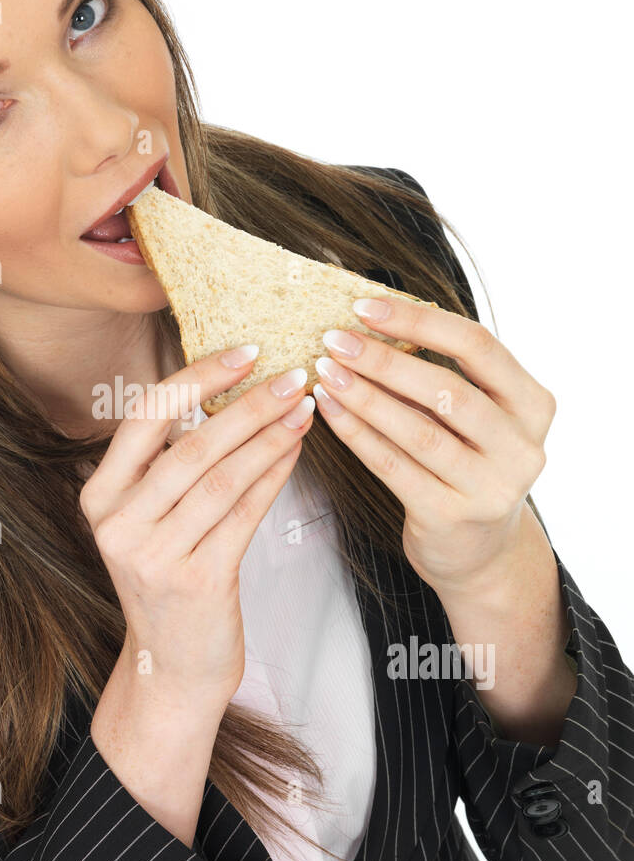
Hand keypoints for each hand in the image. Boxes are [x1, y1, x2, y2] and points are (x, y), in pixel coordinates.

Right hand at [79, 346, 314, 711]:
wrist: (172, 668)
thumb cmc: (170, 579)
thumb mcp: (149, 519)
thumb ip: (169, 464)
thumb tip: (228, 390)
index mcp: (100, 495)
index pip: (144, 416)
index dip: (196, 377)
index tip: (244, 351)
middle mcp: (118, 523)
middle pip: (191, 445)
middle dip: (248, 404)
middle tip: (292, 374)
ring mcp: (154, 556)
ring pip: (223, 478)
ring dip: (270, 437)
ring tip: (305, 408)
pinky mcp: (196, 581)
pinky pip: (245, 515)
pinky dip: (275, 477)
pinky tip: (296, 452)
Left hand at [310, 295, 555, 593]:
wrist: (480, 553)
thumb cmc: (468, 465)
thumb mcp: (478, 418)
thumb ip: (446, 375)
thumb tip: (372, 324)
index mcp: (534, 405)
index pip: (478, 346)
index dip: (419, 322)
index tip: (365, 307)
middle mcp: (522, 447)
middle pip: (447, 390)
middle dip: (384, 360)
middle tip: (334, 340)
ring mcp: (491, 487)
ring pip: (418, 431)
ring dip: (365, 397)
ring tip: (325, 372)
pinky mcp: (451, 517)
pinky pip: (394, 467)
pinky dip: (357, 434)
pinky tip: (329, 411)